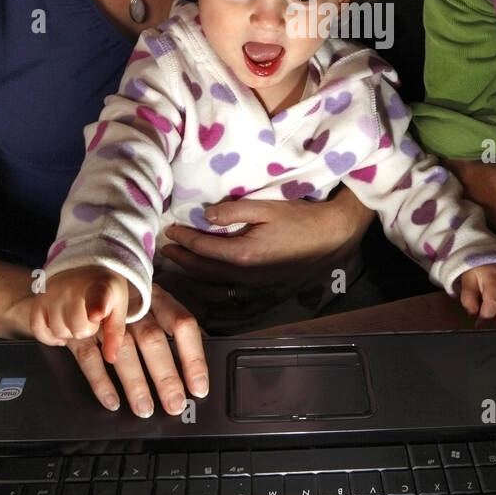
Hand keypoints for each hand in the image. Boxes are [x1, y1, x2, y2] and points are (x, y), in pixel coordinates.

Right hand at [27, 266, 130, 346]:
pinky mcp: (38, 301)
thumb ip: (116, 332)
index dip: (96, 308)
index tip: (96, 315)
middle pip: (79, 330)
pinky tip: (61, 329)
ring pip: (60, 332)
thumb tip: (111, 358)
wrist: (82, 266)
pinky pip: (38, 329)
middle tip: (91, 317)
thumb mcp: (118, 306)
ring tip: (76, 317)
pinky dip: (49, 335)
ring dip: (69, 331)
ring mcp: (53, 294)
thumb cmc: (103, 289)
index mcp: (100, 287)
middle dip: (87, 330)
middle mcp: (72, 289)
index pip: (97, 298)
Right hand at [67, 283, 208, 416]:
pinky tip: (113, 401)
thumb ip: (175, 326)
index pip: (181, 324)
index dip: (193, 357)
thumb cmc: (125, 297)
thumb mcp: (152, 302)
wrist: (78, 277)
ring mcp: (103, 317)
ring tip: (145, 408)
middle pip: (153, 339)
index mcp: (156, 298)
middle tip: (175, 404)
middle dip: (165, 375)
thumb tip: (199, 360)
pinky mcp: (78, 330)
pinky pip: (89, 357)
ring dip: (135, 382)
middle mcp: (132, 306)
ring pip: (122, 350)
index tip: (199, 387)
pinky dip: (101, 382)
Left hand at [161, 193, 367, 285]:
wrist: (330, 237)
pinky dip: (211, 282)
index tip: (168, 230)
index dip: (183, 238)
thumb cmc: (299, 218)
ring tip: (180, 262)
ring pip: (214, 283)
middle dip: (182, 259)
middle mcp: (244, 276)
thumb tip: (205, 214)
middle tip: (165, 250)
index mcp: (242, 254)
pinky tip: (206, 276)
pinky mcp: (262, 287)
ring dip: (193, 273)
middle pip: (203, 270)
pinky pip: (228, 288)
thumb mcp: (265, 207)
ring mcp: (253, 285)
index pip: (202, 247)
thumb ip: (233, 210)